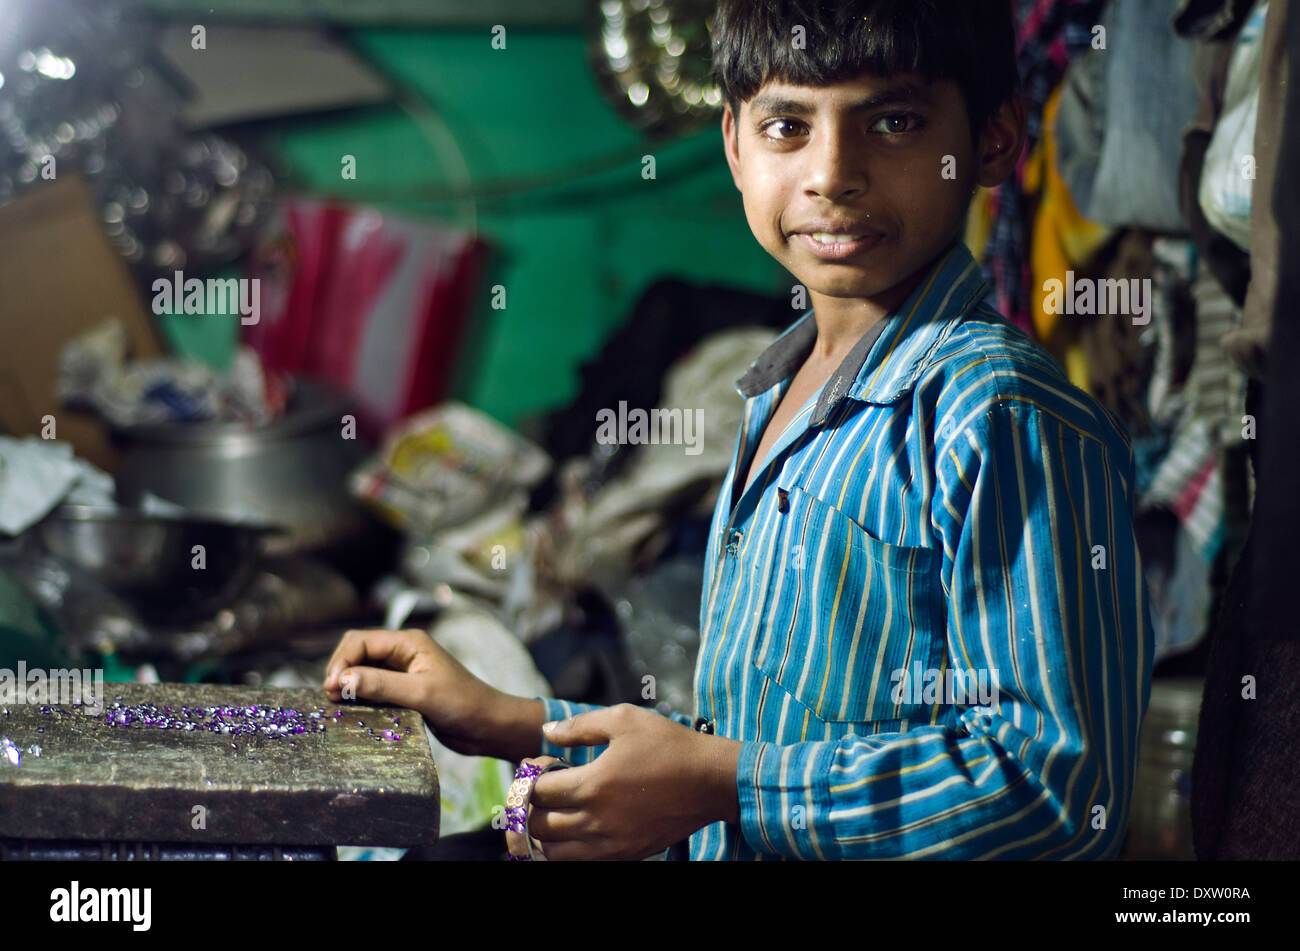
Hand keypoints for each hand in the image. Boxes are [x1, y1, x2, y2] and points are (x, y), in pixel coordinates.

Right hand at [322, 628, 541, 759]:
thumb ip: (381, 685)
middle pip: (357, 652)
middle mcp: (403, 652)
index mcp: (408, 642)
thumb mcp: (421, 694)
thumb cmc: (462, 704)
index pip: (361, 641)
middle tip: (329, 698)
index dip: (341, 661)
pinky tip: (352, 710)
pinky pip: (373, 688)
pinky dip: (360, 696)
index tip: (330, 688)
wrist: (488, 725)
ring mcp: (402, 671)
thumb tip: (341, 679)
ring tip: (336, 705)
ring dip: (348, 684)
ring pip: (363, 670)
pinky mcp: (403, 690)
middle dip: (340, 670)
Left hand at [527, 704, 741, 859]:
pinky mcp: (626, 854)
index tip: (537, 765)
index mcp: (592, 784)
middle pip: (539, 825)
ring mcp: (611, 843)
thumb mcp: (624, 719)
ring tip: (549, 813)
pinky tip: (572, 830)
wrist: (711, 781)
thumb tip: (548, 733)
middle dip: (529, 807)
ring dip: (543, 833)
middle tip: (537, 790)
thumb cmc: (669, 745)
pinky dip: (566, 850)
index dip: (529, 777)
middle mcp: (596, 820)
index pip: (537, 792)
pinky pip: (580, 862)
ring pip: (554, 852)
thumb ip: (580, 726)